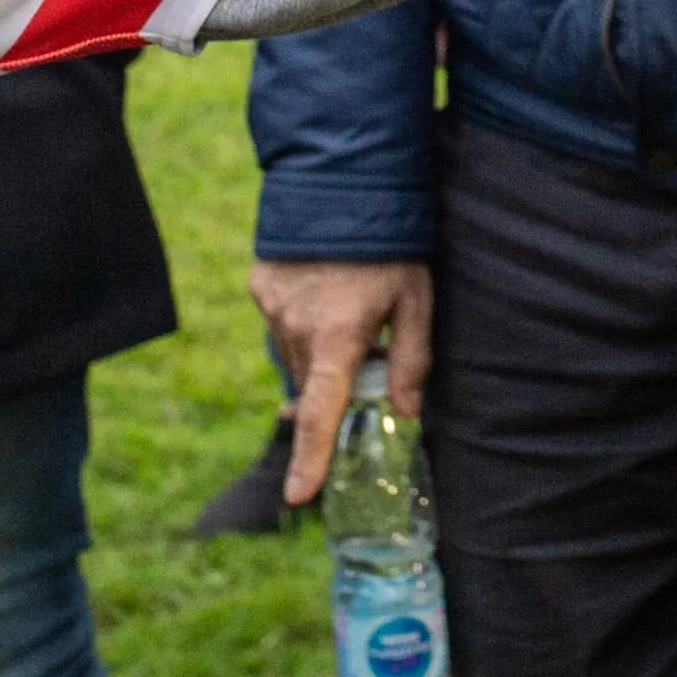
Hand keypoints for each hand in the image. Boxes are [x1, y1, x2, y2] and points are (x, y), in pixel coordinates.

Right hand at [250, 257, 433, 508]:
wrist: (340, 179)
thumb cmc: (389, 243)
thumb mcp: (415, 299)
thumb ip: (411, 358)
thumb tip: (406, 410)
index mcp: (337, 338)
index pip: (322, 413)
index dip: (310, 459)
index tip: (298, 496)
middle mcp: (296, 329)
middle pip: (313, 384)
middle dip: (335, 385)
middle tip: (368, 352)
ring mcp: (273, 307)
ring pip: (295, 354)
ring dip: (319, 352)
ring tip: (348, 308)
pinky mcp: (261, 285)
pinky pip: (281, 322)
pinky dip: (301, 320)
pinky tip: (324, 289)